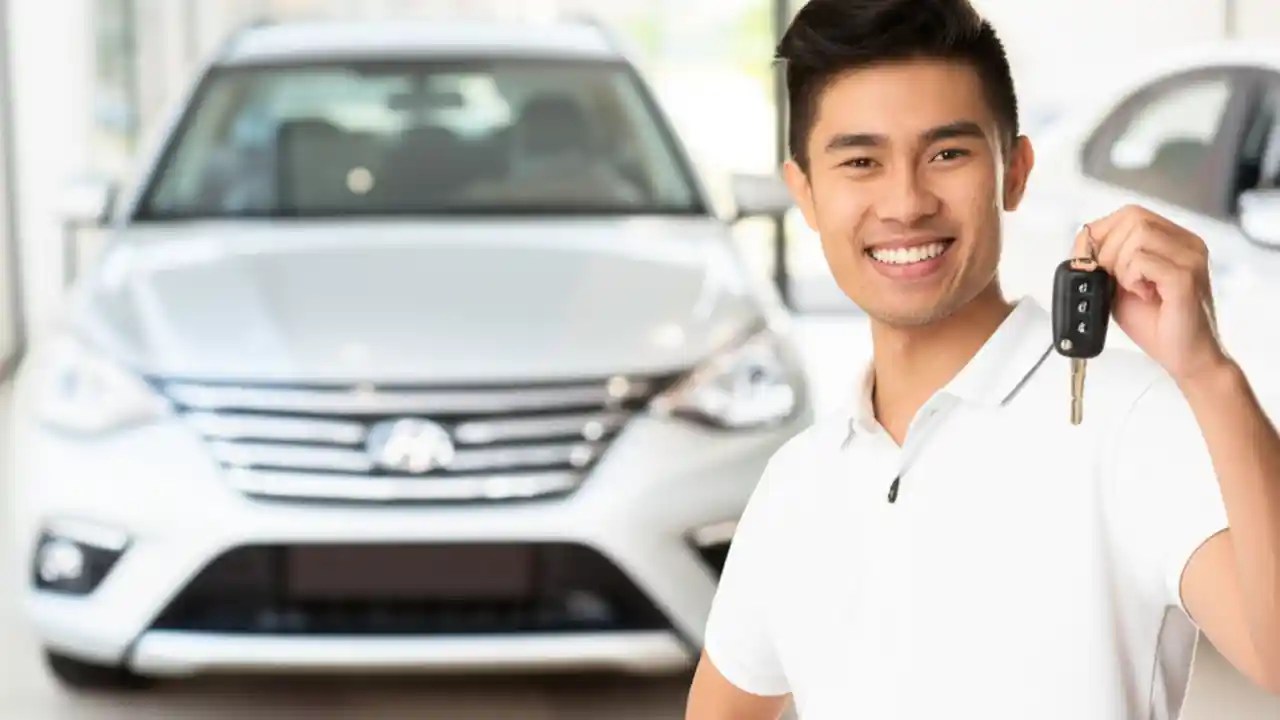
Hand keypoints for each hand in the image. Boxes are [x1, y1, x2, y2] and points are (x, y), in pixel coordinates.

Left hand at [1075, 205, 1228, 385]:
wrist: (1186, 358)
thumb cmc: (1157, 324)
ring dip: (1121, 265)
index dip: (1103, 232)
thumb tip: (1081, 242)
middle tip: (1113, 279)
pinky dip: (1131, 278)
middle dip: (1108, 249)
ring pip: (1138, 235)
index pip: (1130, 214)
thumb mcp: (1120, 285)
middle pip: (1133, 218)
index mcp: (1174, 241)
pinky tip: (1143, 295)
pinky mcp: (1186, 276)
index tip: (1093, 260)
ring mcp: (1190, 257)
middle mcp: (1187, 243)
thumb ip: (1106, 261)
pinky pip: (1144, 260)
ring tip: (1133, 289)